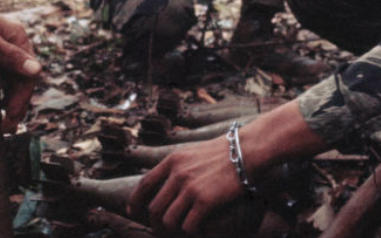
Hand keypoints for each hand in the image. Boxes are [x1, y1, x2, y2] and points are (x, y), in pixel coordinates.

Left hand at [0, 0, 40, 131]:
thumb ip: (9, 56)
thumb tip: (36, 70)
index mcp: (16, 36)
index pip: (28, 73)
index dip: (22, 98)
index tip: (10, 119)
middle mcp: (10, 40)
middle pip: (21, 76)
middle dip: (17, 103)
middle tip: (6, 128)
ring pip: (10, 76)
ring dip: (9, 98)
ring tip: (2, 121)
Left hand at [129, 135, 243, 234]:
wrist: (248, 150)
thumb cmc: (226, 151)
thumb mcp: (194, 151)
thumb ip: (178, 165)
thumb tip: (167, 180)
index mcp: (173, 160)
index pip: (145, 184)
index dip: (136, 201)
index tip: (133, 211)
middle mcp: (178, 174)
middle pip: (155, 207)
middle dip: (155, 223)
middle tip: (161, 231)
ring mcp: (190, 188)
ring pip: (168, 220)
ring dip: (173, 229)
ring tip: (179, 230)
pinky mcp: (205, 201)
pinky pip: (188, 226)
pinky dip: (190, 231)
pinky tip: (197, 228)